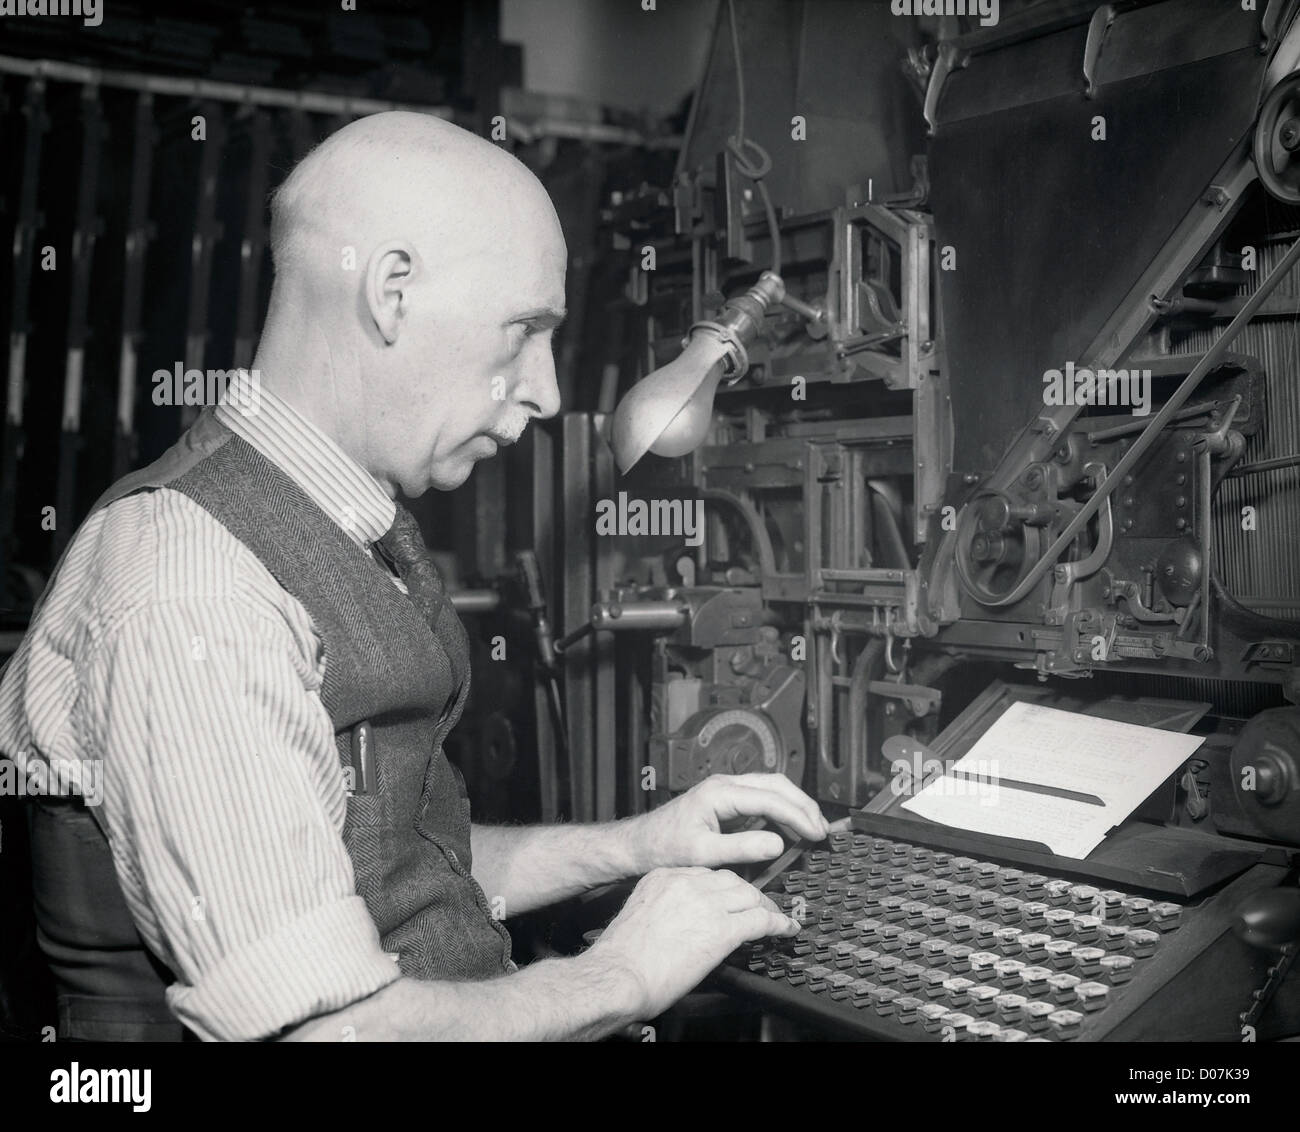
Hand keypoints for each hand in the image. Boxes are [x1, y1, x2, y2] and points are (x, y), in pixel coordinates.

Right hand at [588, 866, 799, 1018]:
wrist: (617, 975)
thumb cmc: (621, 958)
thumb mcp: (642, 916)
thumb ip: (666, 908)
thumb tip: (688, 921)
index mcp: (663, 877)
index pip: (706, 874)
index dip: (724, 888)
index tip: (731, 899)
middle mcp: (686, 883)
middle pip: (731, 880)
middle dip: (748, 894)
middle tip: (759, 907)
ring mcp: (706, 904)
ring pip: (750, 895)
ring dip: (765, 907)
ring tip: (774, 917)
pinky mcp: (722, 929)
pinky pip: (760, 920)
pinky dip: (778, 924)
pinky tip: (785, 929)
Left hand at [630, 773, 831, 870]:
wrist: (640, 845)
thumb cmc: (664, 847)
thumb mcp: (702, 853)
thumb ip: (741, 848)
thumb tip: (778, 843)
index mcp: (719, 793)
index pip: (770, 798)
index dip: (797, 816)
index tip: (816, 834)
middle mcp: (725, 786)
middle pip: (777, 785)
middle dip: (803, 805)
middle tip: (822, 830)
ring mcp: (727, 792)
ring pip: (772, 788)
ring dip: (795, 806)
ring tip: (814, 829)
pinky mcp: (728, 802)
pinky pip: (762, 800)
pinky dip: (782, 811)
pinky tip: (792, 829)